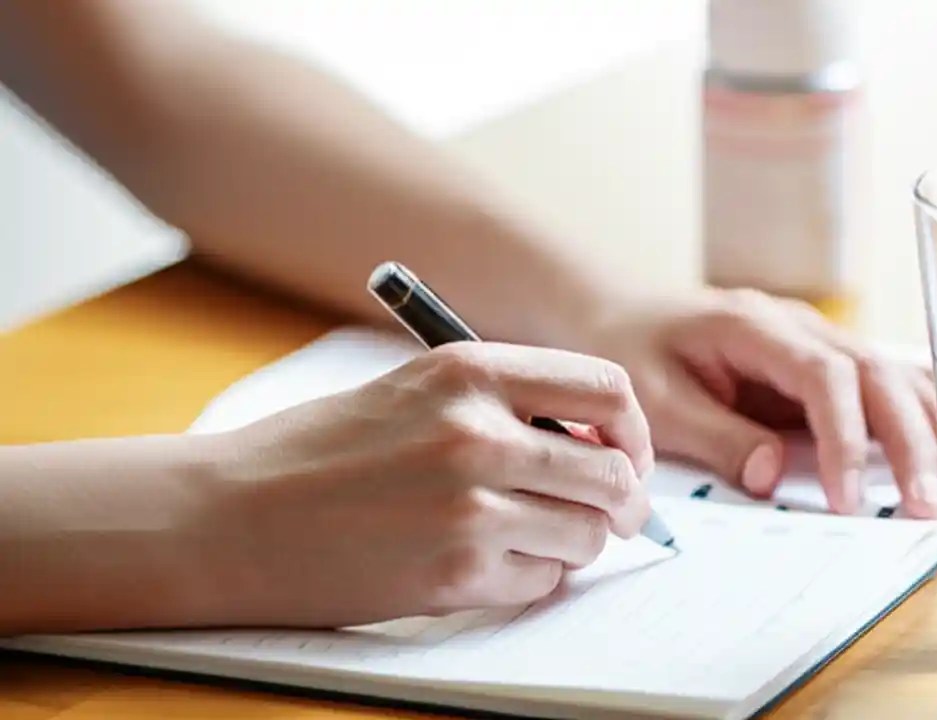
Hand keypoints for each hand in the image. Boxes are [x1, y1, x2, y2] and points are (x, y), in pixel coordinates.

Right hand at [206, 342, 652, 626]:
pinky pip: (541, 583)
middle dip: (624, 502)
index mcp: (470, 370)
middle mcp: (478, 432)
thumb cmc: (322, 451)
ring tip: (529, 538)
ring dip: (573, 544)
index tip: (623, 454)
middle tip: (615, 516)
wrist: (232, 516)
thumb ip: (508, 405)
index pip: (607, 389)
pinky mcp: (455, 573)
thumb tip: (599, 444)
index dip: (632, 431)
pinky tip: (483, 564)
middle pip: (612, 473)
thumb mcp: (417, 390)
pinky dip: (528, 579)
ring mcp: (469, 506)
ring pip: (586, 536)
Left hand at [576, 288, 936, 517]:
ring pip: (893, 373)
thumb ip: (715, 436)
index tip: (848, 499)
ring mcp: (818, 337)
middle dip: (908, 439)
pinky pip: (883, 382)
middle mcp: (800, 324)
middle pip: (876, 373)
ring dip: (925, 429)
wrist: (618, 311)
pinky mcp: (824, 359)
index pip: (826, 376)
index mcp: (755, 326)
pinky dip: (916, 414)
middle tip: (925, 506)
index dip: (846, 438)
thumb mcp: (654, 400)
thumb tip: (773, 477)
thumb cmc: (631, 350)